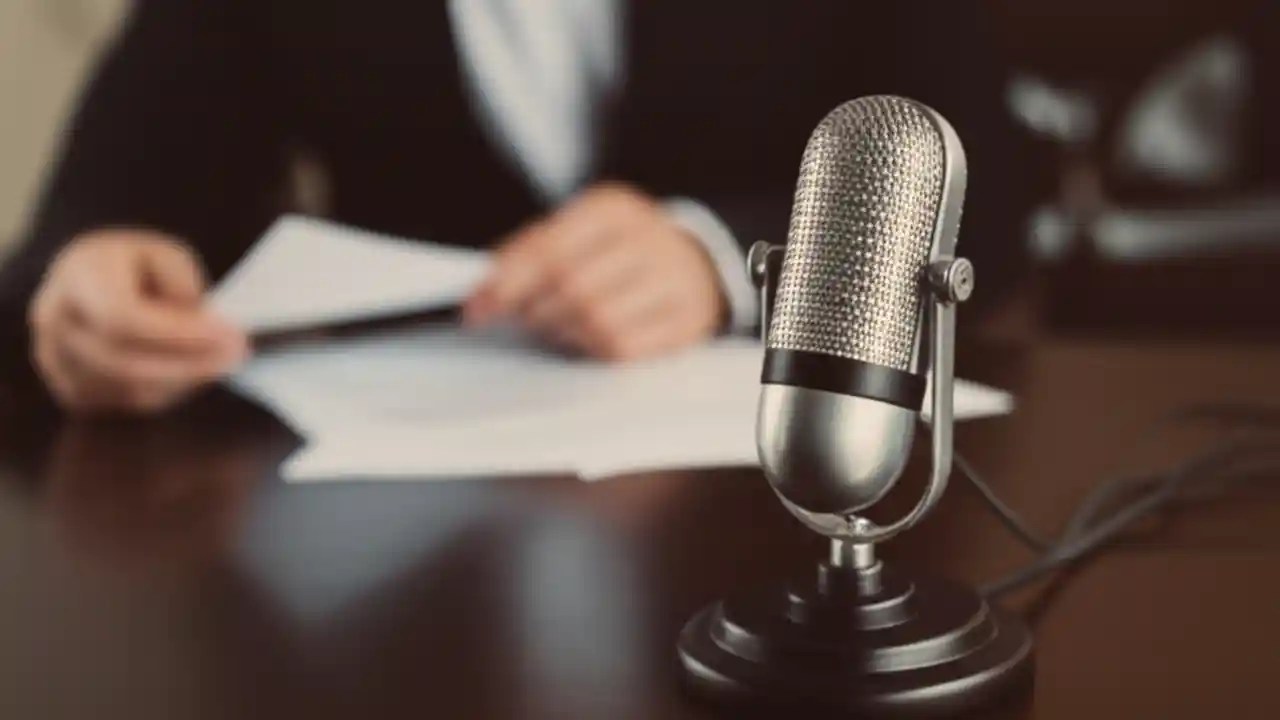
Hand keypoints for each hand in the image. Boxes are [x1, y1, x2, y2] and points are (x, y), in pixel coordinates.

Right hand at [29, 229, 246, 413]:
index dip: (179, 334)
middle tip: (239, 353)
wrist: (91, 278)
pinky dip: (166, 392)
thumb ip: (182, 287)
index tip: (230, 335)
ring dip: (184, 380)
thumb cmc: (136, 265)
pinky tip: (187, 370)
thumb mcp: (168, 255)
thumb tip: (197, 330)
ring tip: (219, 359)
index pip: (121, 318)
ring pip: (129, 390)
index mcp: (78, 274)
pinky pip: (124, 404)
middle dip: (191, 363)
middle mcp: (55, 318)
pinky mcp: (69, 388)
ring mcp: (55, 358)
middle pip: (125, 362)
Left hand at [463, 184, 726, 359]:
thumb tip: (482, 294)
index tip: (477, 308)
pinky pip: (623, 347)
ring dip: (564, 332)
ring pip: (597, 321)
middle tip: (524, 317)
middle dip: (534, 310)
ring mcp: (674, 281)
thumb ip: (531, 252)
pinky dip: (595, 348)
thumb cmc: (620, 250)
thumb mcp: (579, 231)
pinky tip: (591, 337)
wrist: (695, 264)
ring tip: (560, 325)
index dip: (506, 283)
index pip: (548, 248)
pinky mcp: (685, 321)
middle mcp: (649, 239)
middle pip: (571, 287)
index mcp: (614, 208)